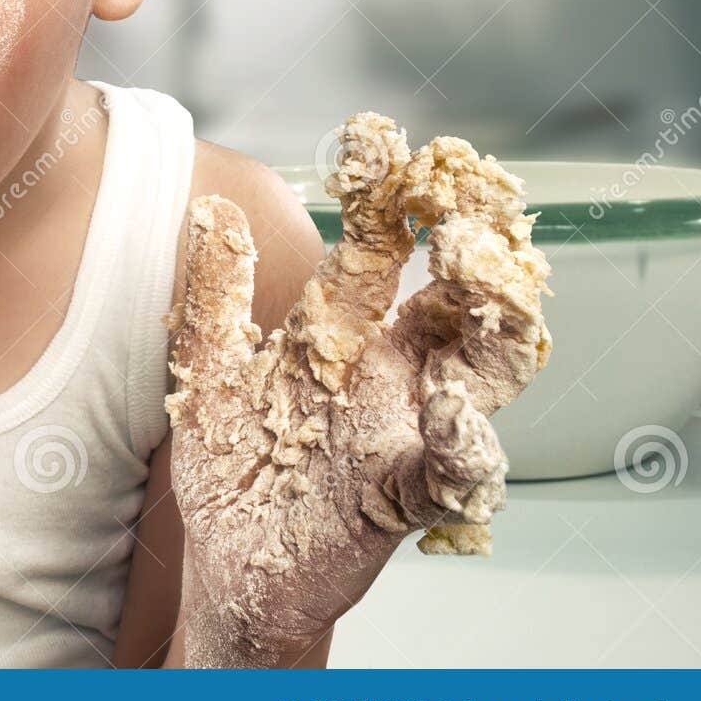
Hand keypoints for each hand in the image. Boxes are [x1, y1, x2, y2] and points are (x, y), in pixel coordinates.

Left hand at [165, 113, 552, 665]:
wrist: (227, 561)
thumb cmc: (231, 464)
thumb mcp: (207, 369)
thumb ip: (214, 294)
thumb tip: (211, 208)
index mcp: (341, 336)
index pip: (374, 252)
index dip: (382, 199)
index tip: (379, 138)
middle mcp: (385, 376)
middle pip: (446, 300)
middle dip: (466, 247)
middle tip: (467, 197)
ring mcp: (400, 433)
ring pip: (476, 377)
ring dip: (492, 332)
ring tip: (488, 282)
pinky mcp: (399, 496)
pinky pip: (449, 473)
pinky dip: (462, 446)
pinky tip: (454, 415)